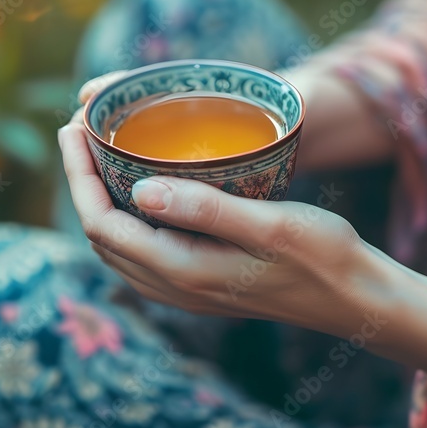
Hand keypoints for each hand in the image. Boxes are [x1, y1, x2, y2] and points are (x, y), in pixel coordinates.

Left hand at [57, 122, 365, 329]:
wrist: (354, 298)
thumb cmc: (322, 256)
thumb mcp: (269, 225)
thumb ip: (205, 210)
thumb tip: (140, 190)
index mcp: (181, 269)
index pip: (100, 222)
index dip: (77, 175)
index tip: (72, 128)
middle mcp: (171, 286)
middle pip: (99, 231)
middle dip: (80, 180)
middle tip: (79, 129)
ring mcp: (181, 290)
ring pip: (116, 242)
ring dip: (98, 196)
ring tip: (97, 151)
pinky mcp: (195, 283)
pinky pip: (138, 248)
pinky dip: (122, 214)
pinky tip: (134, 186)